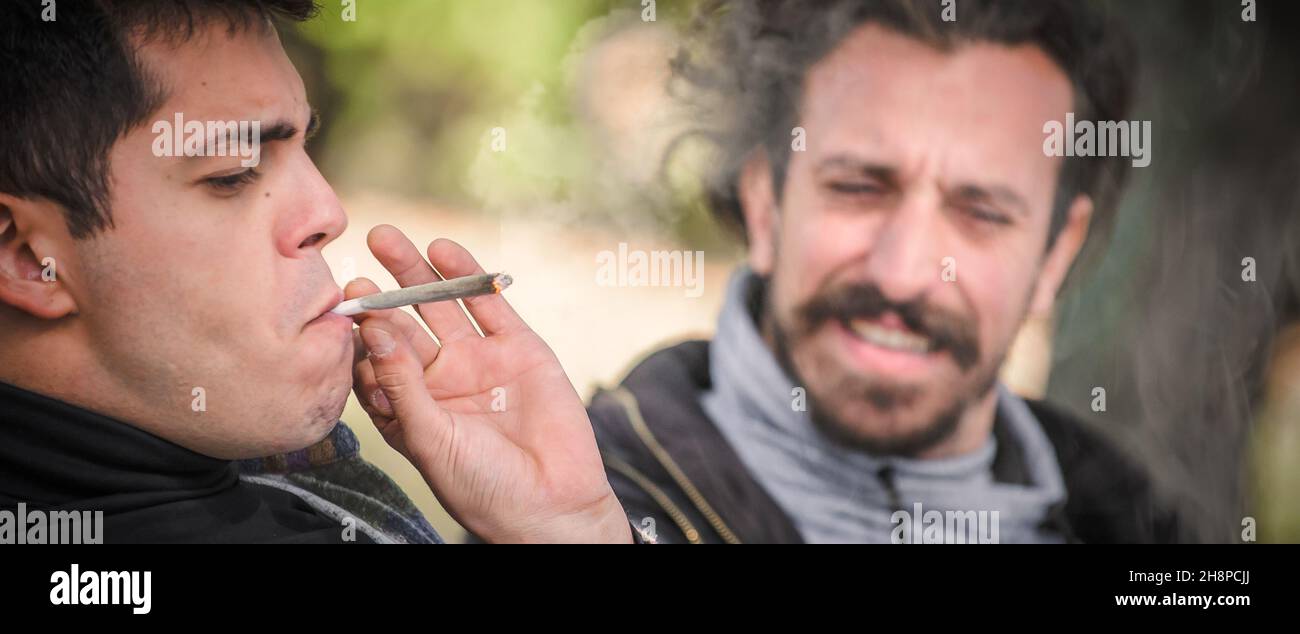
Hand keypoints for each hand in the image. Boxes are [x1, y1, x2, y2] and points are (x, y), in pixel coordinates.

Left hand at [348, 225, 630, 542]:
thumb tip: (372, 328)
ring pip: (441, 307)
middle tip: (357, 256)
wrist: (553, 504)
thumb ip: (401, 382)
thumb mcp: (429, 437)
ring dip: (417, 273)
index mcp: (409, 407)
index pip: (373, 361)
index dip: (356, 333)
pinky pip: (489, 306)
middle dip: (381, 292)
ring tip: (388, 240)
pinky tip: (445, 251)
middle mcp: (439, 380)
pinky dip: (469, 277)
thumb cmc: (482, 487)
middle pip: (403, 326)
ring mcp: (479, 362)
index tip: (338, 306)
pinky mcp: (519, 349)